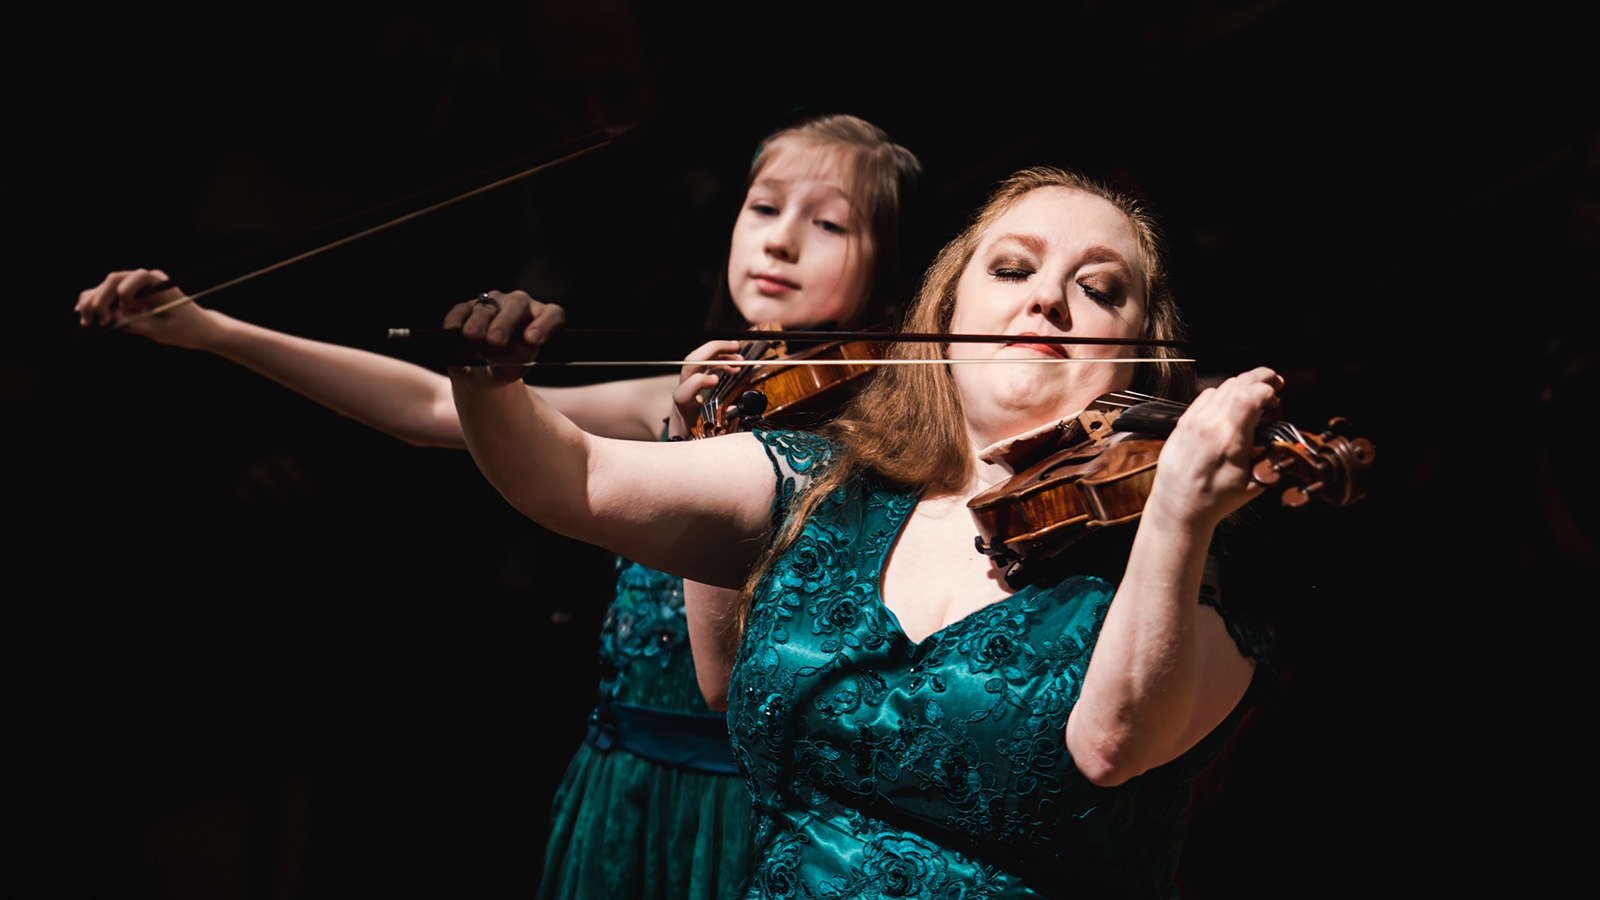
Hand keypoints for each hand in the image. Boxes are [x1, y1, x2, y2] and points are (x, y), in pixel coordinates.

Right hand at [74, 268, 215, 348]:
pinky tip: (86, 318)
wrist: (197, 329)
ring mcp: (133, 288)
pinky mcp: (126, 298)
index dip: (125, 292)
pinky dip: (94, 305)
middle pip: (113, 280)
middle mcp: (143, 281)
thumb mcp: (162, 329)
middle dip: (100, 299)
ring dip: (92, 303)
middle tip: (96, 321)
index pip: (135, 277)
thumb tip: (109, 318)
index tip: (126, 310)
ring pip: (104, 287)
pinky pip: (105, 297)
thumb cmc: (186, 328)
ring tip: (86, 322)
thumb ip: (137, 323)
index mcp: (158, 282)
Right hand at [442, 290, 565, 384]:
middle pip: (517, 305)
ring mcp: (492, 303)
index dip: (544, 324)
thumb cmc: (504, 368)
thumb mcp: (512, 371)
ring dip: (479, 322)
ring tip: (472, 337)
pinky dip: (457, 320)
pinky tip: (454, 331)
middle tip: (496, 341)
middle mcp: (519, 306)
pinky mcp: (467, 307)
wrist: (479, 371)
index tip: (532, 340)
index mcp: (540, 320)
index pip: (552, 314)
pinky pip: (462, 310)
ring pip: (487, 307)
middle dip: (505, 322)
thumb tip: (502, 349)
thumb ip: (514, 362)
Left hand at [668, 339, 744, 437]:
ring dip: (720, 353)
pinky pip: (704, 365)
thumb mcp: (710, 438)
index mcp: (684, 411)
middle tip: (736, 346)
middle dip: (713, 350)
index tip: (716, 380)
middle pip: (690, 363)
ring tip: (740, 358)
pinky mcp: (693, 381)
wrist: (681, 436)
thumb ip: (722, 425)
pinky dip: (720, 361)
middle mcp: (683, 394)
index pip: (683, 393)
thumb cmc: (695, 437)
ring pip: (698, 360)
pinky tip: (734, 366)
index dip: (698, 383)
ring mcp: (687, 385)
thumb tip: (733, 408)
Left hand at [1147, 366, 1284, 527]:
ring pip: (1222, 387)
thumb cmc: (1214, 499)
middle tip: (1274, 383)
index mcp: (1230, 440)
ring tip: (1255, 396)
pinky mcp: (1183, 423)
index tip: (1277, 397)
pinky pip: (1206, 397)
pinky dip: (1224, 394)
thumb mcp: (1254, 482)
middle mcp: (1209, 425)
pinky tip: (1231, 404)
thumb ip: (1268, 455)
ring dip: (1243, 385)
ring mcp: (1193, 422)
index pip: (1251, 395)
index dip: (1268, 389)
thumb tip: (1277, 435)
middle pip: (1237, 383)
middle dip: (1261, 378)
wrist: (1179, 506)